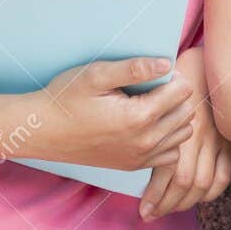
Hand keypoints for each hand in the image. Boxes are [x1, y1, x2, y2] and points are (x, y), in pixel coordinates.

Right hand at [29, 57, 194, 172]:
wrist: (44, 132)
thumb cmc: (66, 98)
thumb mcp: (96, 75)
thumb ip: (133, 68)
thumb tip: (166, 63)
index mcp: (139, 117)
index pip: (182, 92)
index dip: (174, 76)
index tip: (158, 70)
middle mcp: (145, 142)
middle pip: (186, 113)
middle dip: (178, 94)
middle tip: (157, 82)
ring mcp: (141, 158)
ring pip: (183, 134)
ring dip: (176, 116)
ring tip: (155, 101)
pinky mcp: (134, 166)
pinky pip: (170, 154)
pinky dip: (169, 138)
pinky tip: (151, 124)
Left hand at [138, 48, 230, 220]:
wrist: (213, 58)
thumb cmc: (180, 67)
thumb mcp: (151, 81)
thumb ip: (140, 99)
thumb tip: (128, 126)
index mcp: (177, 126)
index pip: (168, 173)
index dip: (155, 195)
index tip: (144, 209)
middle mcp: (198, 138)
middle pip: (184, 183)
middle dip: (167, 203)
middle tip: (151, 214)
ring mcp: (215, 140)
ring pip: (203, 182)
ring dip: (187, 201)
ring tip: (170, 209)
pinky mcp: (227, 141)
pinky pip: (223, 173)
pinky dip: (212, 190)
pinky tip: (199, 196)